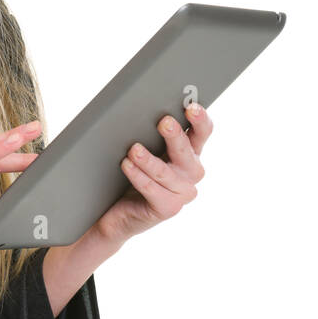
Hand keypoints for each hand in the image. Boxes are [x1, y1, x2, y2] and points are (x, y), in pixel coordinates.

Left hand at [94, 103, 212, 247]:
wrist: (115, 211)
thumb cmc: (129, 175)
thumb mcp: (144, 150)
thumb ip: (150, 133)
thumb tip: (143, 109)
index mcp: (189, 152)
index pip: (202, 133)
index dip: (200, 120)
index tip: (192, 107)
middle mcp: (191, 173)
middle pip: (186, 152)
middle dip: (175, 136)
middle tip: (164, 122)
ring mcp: (182, 193)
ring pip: (165, 172)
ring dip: (148, 159)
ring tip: (133, 149)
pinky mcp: (168, 208)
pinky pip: (152, 190)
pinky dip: (138, 176)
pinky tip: (126, 165)